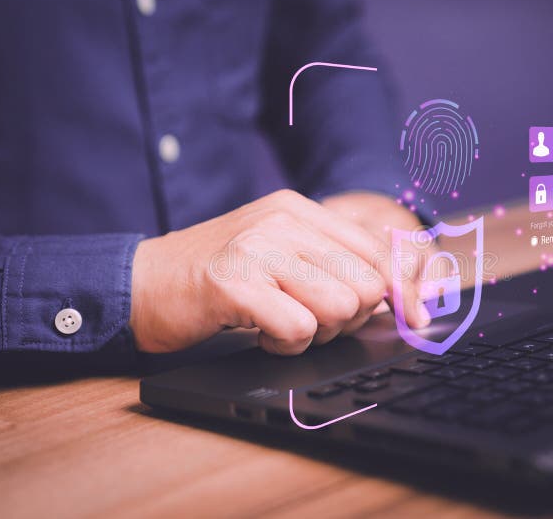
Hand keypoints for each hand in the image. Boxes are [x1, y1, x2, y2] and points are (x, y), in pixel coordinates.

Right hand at [129, 189, 429, 354]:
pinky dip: (285, 343)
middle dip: (348, 317)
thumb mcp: (279, 256)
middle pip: (367, 283)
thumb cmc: (215, 277)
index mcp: (298, 210)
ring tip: (278, 322)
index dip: (401, 291)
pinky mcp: (234, 283)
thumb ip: (333, 265)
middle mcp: (282, 221)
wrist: (140, 284)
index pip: (378, 250)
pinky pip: (299, 328)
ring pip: (340, 306)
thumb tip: (401, 296)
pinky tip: (259, 332)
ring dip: (316, 331)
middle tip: (307, 317)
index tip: (412, 318)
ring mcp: (257, 248)